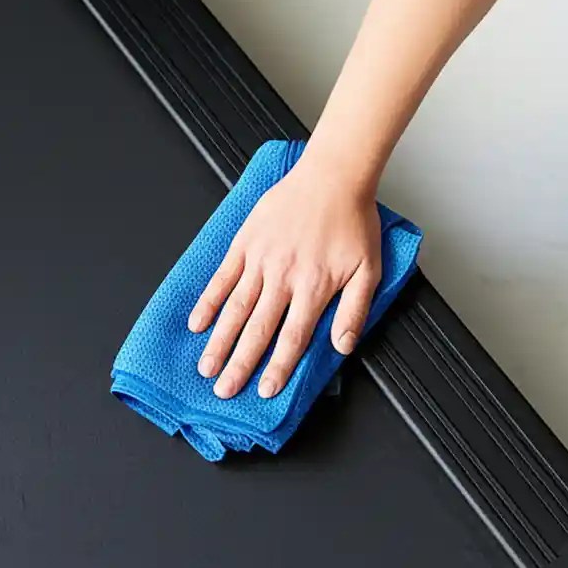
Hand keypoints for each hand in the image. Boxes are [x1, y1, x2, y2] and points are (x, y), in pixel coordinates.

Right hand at [188, 154, 381, 399]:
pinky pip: (223, 277)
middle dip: (239, 364)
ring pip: (236, 308)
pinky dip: (209, 301)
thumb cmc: (352, 221)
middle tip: (224, 391)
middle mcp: (283, 278)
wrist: (333, 177)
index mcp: (313, 287)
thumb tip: (342, 346)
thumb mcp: (369, 269)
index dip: (277, 367)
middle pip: (257, 330)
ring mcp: (260, 260)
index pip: (292, 338)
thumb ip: (354, 310)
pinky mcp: (245, 243)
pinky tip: (198, 323)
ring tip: (206, 366)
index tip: (264, 391)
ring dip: (219, 341)